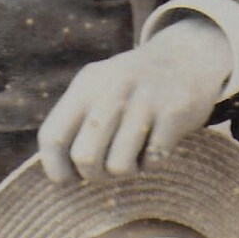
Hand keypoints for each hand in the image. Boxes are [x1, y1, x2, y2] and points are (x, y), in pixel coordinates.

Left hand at [37, 14, 231, 184]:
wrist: (186, 59)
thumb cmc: (130, 88)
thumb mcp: (98, 88)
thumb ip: (74, 122)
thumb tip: (57, 174)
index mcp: (85, 85)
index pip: (52, 137)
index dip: (54, 168)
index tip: (67, 179)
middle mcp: (111, 90)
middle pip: (85, 158)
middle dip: (94, 176)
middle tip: (105, 170)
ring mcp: (143, 101)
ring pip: (119, 166)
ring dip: (125, 170)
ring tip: (132, 154)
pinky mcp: (173, 113)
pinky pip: (152, 160)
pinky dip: (151, 161)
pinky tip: (154, 143)